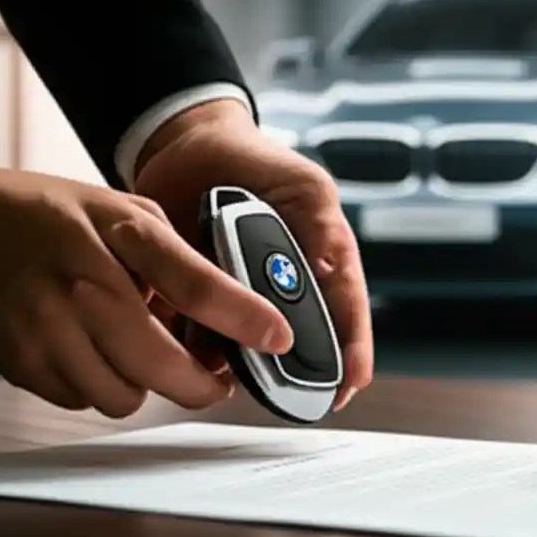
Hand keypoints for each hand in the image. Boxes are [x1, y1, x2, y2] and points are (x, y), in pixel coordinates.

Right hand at [0, 146, 293, 416]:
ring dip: (143, 384)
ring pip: (126, 395)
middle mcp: (83, 282)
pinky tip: (88, 351)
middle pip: (166, 366)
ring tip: (134, 352)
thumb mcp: (105, 204)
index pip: (196, 283)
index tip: (278, 338)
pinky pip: (82, 400)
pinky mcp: (19, 362)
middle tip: (216, 379)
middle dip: (203, 385)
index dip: (246, 318)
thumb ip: (162, 249)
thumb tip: (219, 299)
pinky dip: (97, 385)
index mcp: (113, 231)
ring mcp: (46, 328)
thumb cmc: (28, 211)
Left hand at [132, 99, 372, 409]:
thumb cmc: (258, 165)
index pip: (345, 316)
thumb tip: (332, 262)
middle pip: (295, 342)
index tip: (348, 383)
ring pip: (246, 347)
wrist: (187, 150)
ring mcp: (242, 301)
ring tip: (231, 361)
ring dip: (239, 359)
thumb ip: (320, 225)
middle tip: (288, 386)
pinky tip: (185, 346)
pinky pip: (196, 337)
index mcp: (323, 266)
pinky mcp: (197, 304)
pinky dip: (191, 345)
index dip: (351, 354)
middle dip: (292, 367)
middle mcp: (285, 293)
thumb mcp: (304, 187)